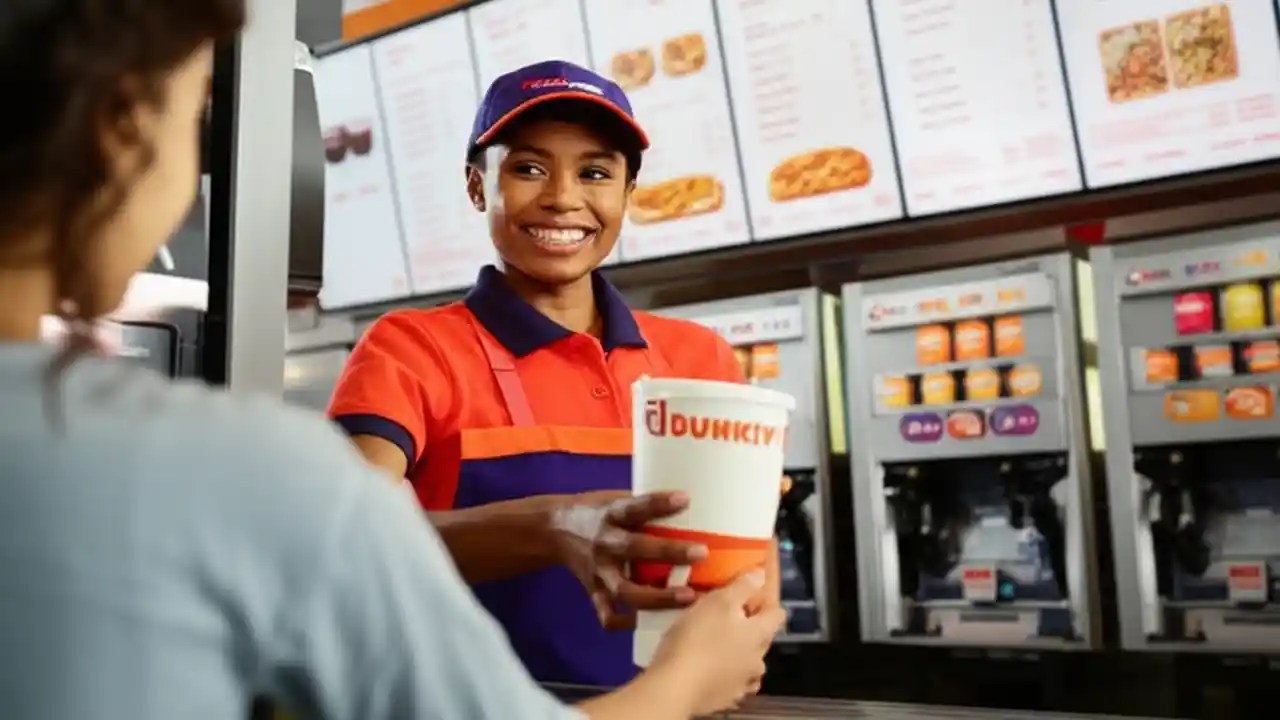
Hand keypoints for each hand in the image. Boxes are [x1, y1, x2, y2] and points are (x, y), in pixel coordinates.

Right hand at [548, 490, 707, 629]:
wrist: (555, 530)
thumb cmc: (598, 512)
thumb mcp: (616, 499)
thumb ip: (646, 509)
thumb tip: (693, 509)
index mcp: (612, 514)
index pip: (636, 507)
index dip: (660, 503)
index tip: (686, 499)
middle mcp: (605, 543)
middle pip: (635, 548)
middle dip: (669, 552)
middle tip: (701, 554)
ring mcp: (599, 571)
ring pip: (626, 590)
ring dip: (658, 596)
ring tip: (689, 597)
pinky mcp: (593, 591)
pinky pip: (608, 614)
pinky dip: (626, 623)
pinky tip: (649, 623)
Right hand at [649, 570, 785, 715]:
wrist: (676, 686)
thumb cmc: (698, 638)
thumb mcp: (718, 602)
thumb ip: (743, 586)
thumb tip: (761, 575)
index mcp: (759, 635)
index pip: (777, 615)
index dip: (765, 603)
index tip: (749, 597)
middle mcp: (758, 660)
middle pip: (762, 639)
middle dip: (748, 628)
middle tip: (725, 618)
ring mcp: (744, 682)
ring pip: (747, 662)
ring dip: (737, 653)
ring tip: (715, 645)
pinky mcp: (727, 698)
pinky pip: (732, 681)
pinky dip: (725, 674)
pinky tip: (709, 669)